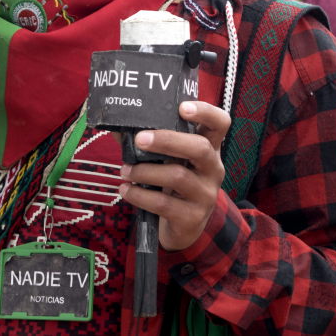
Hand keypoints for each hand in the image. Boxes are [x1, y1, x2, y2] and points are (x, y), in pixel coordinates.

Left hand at [119, 101, 230, 251]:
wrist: (183, 227)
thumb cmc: (172, 183)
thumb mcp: (167, 160)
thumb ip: (147, 142)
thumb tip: (115, 125)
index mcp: (209, 148)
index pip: (220, 123)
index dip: (205, 112)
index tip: (182, 107)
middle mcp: (213, 169)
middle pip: (200, 148)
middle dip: (167, 140)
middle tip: (139, 139)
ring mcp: (205, 195)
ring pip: (177, 176)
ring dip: (144, 171)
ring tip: (125, 170)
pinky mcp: (192, 217)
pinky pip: (163, 203)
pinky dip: (139, 195)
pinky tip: (126, 190)